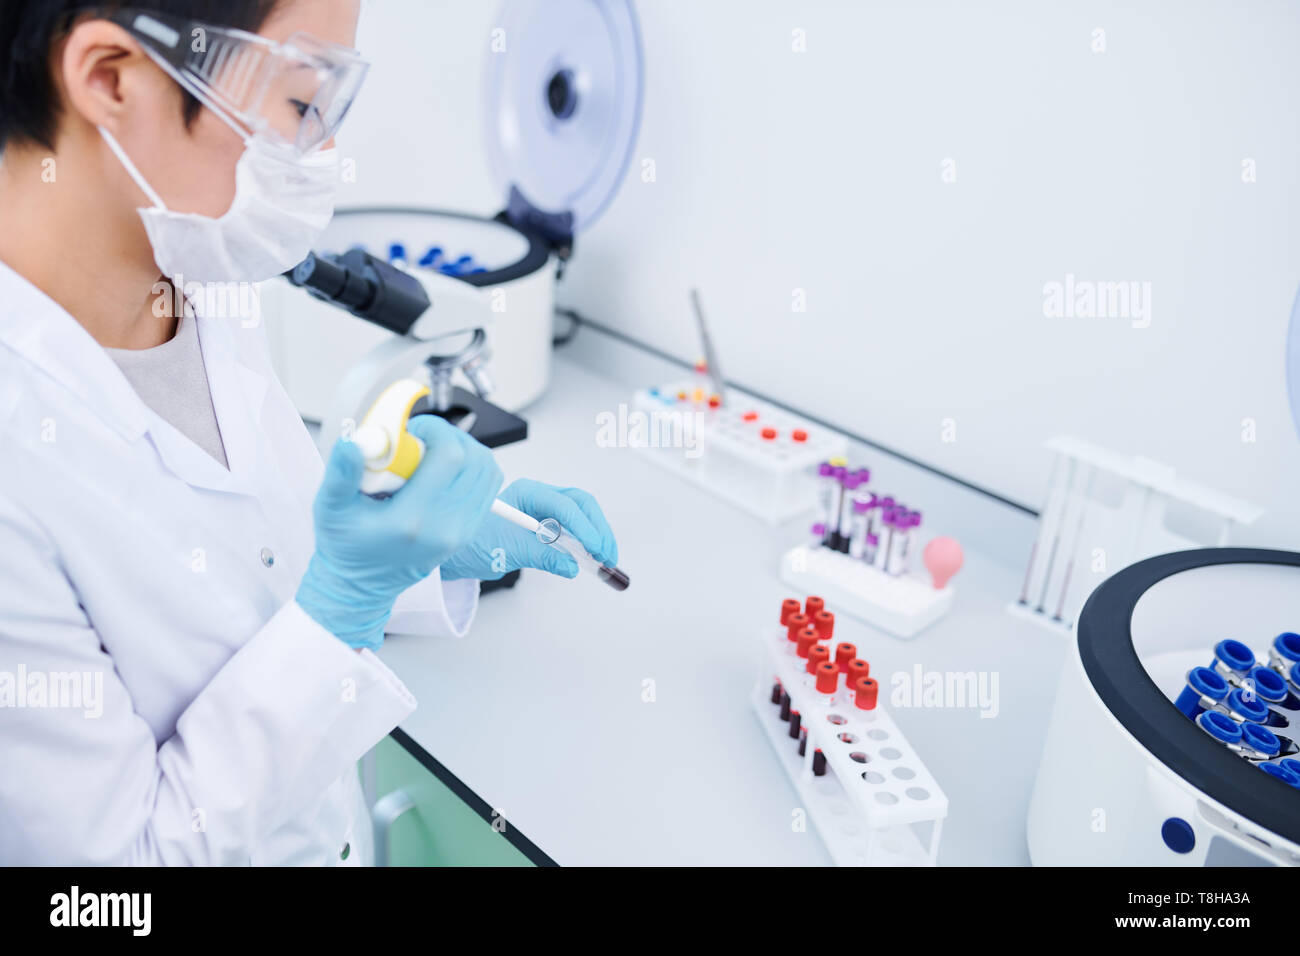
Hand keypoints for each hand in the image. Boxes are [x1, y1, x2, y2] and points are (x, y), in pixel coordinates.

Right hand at [296, 415, 502, 648]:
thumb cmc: (347, 547)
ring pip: (487, 470)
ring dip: (464, 450)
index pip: (449, 457)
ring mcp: (461, 531)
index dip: (436, 430)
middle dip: (449, 437)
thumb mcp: (331, 508)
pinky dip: (471, 468)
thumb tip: (353, 443)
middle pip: (474, 459)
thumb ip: (341, 473)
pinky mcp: (468, 531)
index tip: (413, 430)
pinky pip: (487, 486)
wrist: (363, 585)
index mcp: (412, 520)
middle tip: (420, 441)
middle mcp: (445, 527)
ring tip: (431, 454)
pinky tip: (442, 470)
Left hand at [439, 479, 618, 581]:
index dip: (585, 528)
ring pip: (582, 516)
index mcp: (528, 492)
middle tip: (607, 556)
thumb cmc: (471, 544)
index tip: (596, 550)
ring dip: (596, 536)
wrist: (453, 552)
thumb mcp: (508, 551)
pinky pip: (573, 531)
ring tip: (605, 561)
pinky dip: (586, 544)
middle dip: (597, 530)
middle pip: (581, 505)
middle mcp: (539, 496)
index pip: (565, 505)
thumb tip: (571, 566)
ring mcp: (544, 511)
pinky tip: (592, 559)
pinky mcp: (546, 527)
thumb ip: (542, 556)